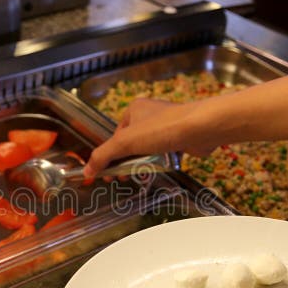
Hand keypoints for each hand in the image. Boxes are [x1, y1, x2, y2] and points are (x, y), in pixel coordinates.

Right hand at [84, 98, 214, 177]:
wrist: (199, 129)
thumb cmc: (161, 129)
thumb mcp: (125, 142)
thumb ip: (103, 156)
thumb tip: (87, 171)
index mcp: (134, 109)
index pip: (116, 136)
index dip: (111, 155)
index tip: (109, 174)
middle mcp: (150, 115)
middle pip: (131, 144)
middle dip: (127, 162)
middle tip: (124, 178)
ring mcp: (166, 126)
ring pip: (148, 150)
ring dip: (144, 163)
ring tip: (142, 174)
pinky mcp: (180, 138)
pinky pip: (164, 153)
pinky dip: (161, 162)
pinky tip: (160, 169)